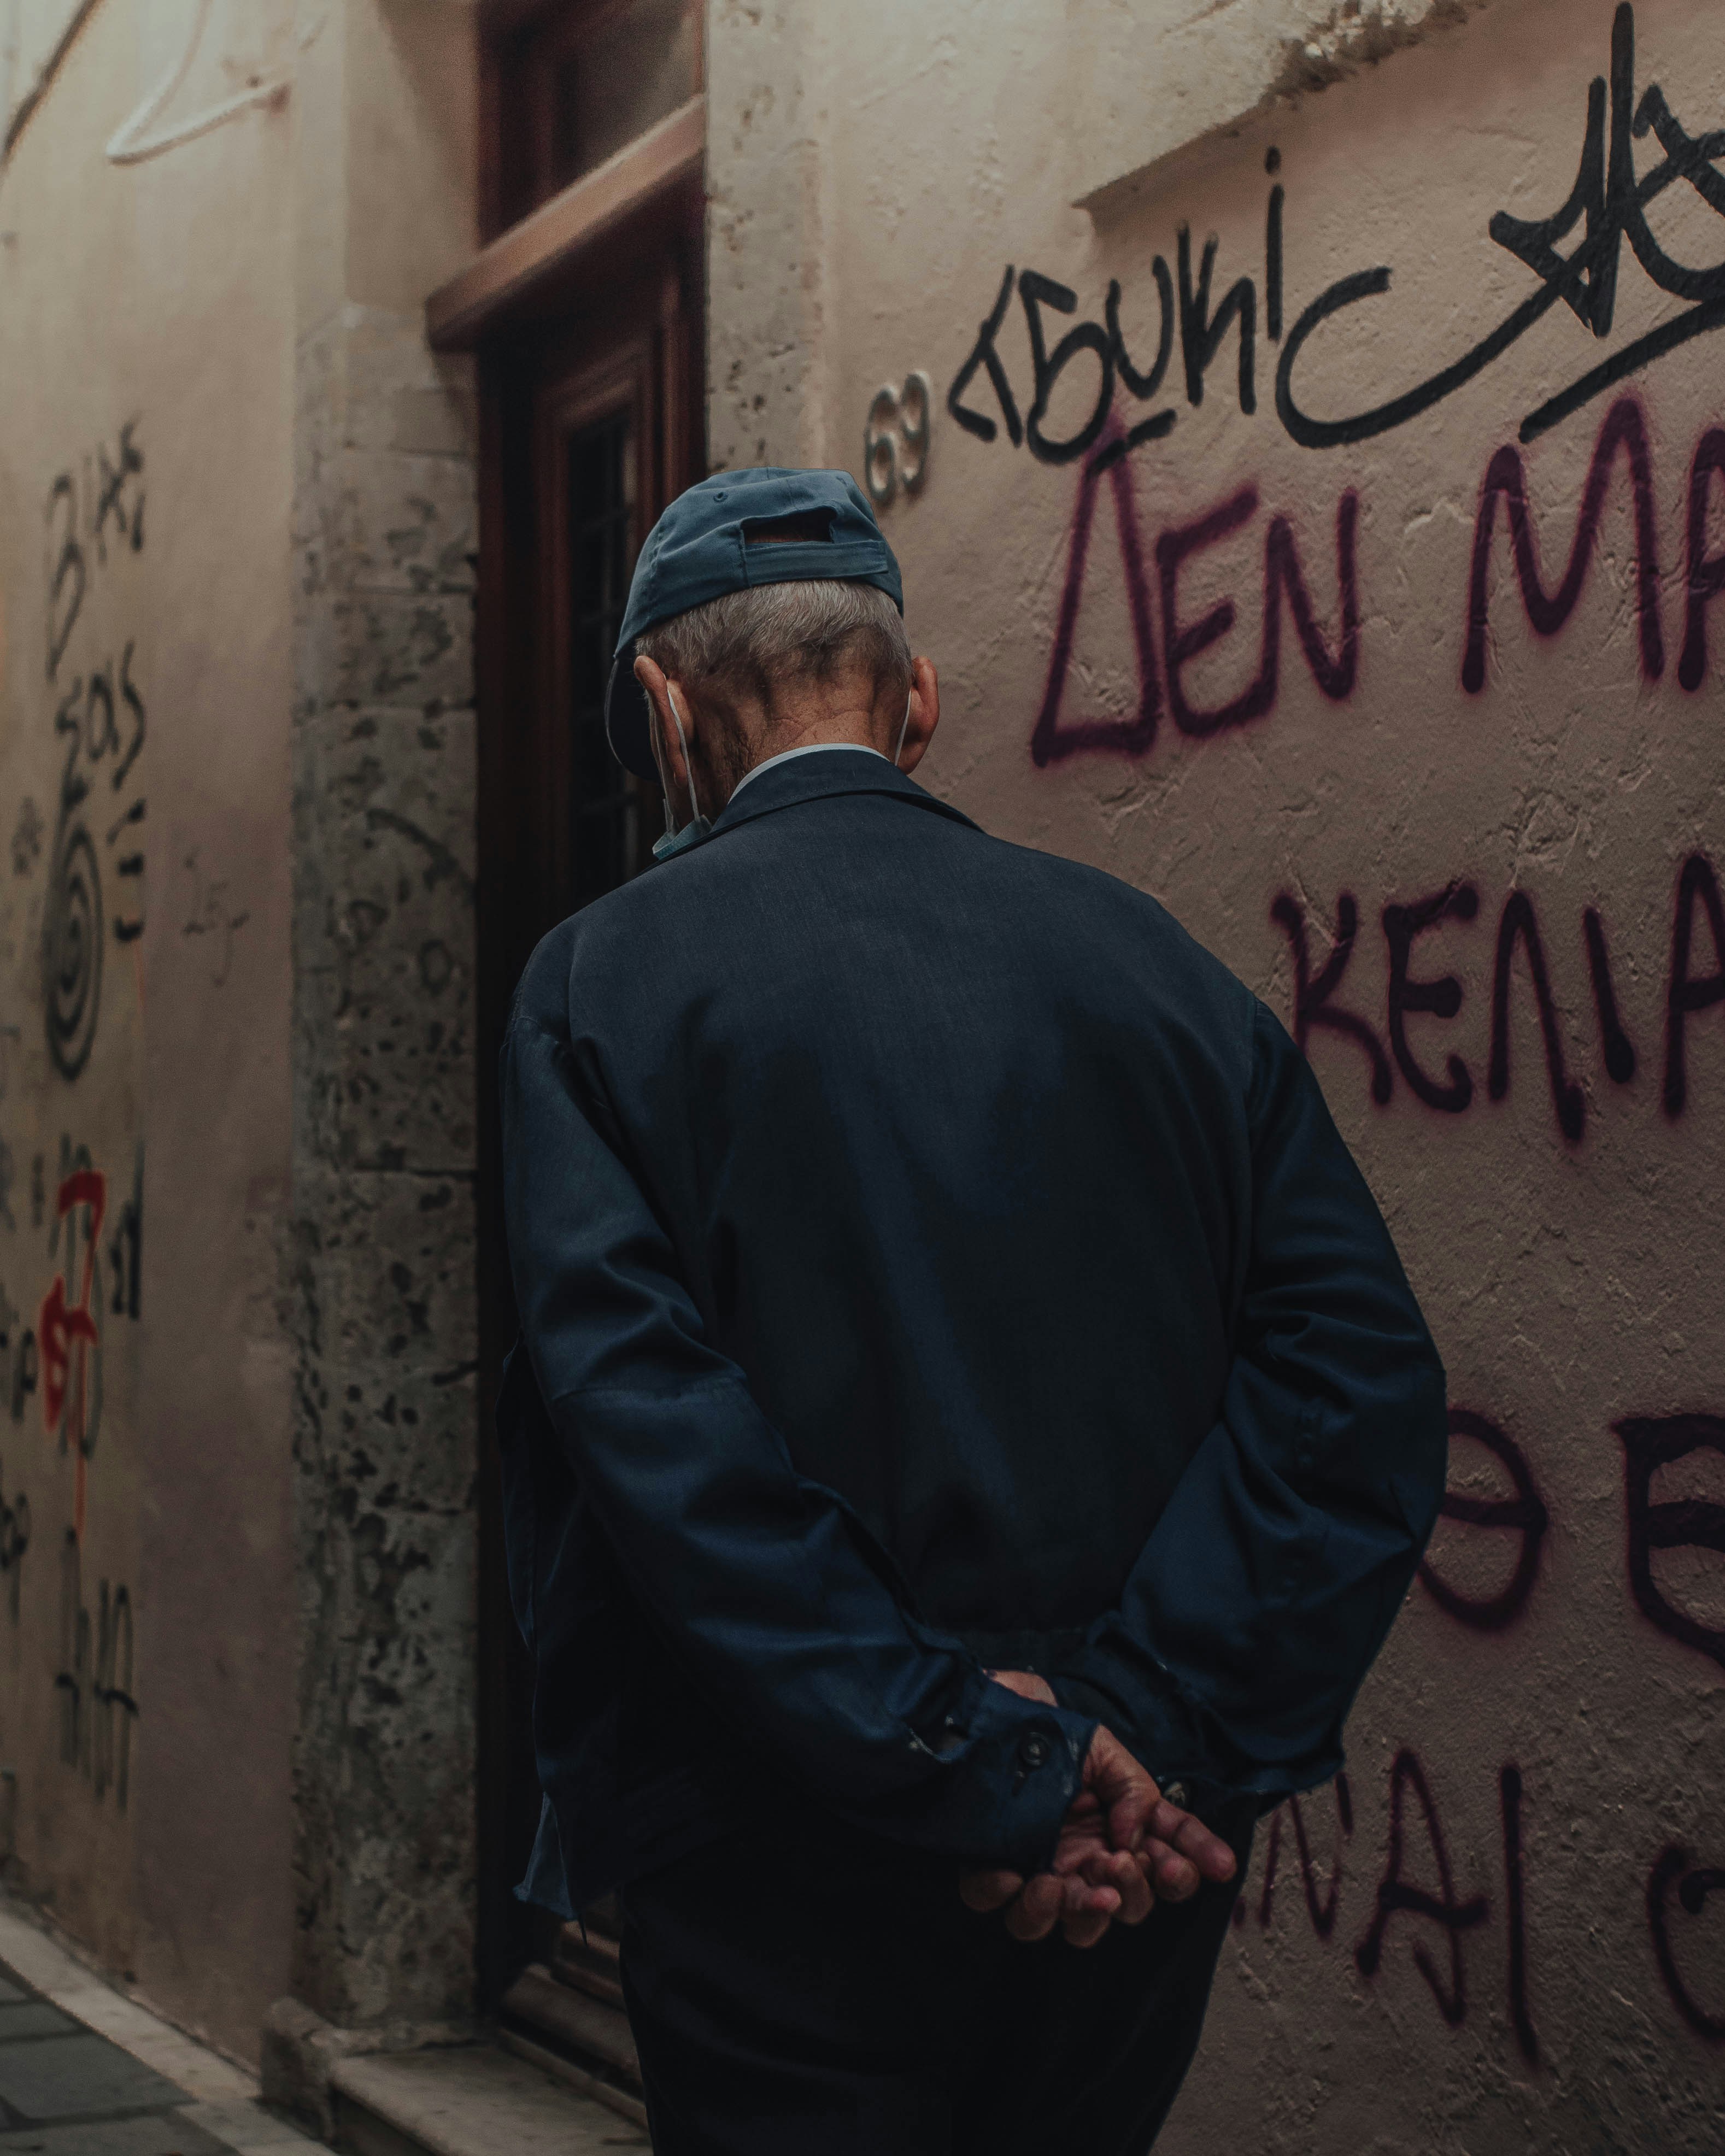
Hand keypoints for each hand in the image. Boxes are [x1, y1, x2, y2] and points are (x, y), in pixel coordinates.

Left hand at [959, 1673, 1236, 1947]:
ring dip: (1078, 1913)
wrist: (995, 1707)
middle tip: (1123, 1862)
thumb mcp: (1103, 1750)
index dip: (1192, 1868)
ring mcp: (1046, 1872)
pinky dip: (1008, 1897)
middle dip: (1134, 1893)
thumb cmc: (1054, 1733)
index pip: (1169, 1861)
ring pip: (1072, 1927)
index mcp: (1122, 1832)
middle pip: (1128, 1907)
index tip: (1217, 1866)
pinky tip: (1014, 1873)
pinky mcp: (996, 1871)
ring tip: (1060, 1883)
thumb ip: (1133, 1789)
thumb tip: (1137, 1835)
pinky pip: (1000, 1905)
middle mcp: (1089, 1861)